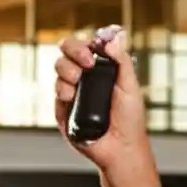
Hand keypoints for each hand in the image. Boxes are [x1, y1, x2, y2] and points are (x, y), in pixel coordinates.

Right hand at [54, 28, 148, 173]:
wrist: (120, 148)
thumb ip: (122, 61)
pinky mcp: (63, 109)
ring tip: (78, 85)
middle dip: (73, 53)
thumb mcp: (131, 86)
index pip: (85, 46)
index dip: (83, 44)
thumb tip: (112, 39)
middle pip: (66, 52)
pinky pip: (56, 92)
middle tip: (85, 67)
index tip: (91, 55)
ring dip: (67, 72)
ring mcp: (73, 92)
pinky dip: (63, 91)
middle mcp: (85, 78)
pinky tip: (71, 98)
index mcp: (101, 70)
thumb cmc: (130, 120)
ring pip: (59, 69)